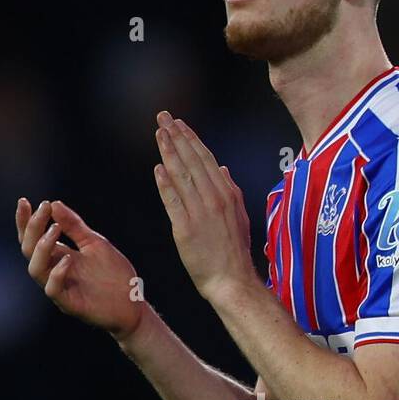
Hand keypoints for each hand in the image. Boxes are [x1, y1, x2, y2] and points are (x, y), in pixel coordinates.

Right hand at [16, 198, 145, 340]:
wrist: (133, 304)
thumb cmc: (114, 275)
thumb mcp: (95, 243)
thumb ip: (75, 226)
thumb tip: (54, 204)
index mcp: (58, 256)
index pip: (33, 238)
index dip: (25, 221)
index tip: (25, 201)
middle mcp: (54, 271)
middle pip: (29, 250)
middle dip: (32, 228)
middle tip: (43, 210)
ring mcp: (61, 288)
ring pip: (35, 269)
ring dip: (42, 247)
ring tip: (55, 229)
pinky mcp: (70, 304)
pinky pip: (53, 290)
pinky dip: (56, 273)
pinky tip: (68, 259)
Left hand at [153, 112, 256, 303]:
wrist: (232, 281)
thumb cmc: (235, 252)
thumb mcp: (240, 217)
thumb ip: (230, 191)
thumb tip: (222, 169)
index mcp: (227, 194)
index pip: (206, 159)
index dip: (191, 139)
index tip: (179, 124)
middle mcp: (214, 199)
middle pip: (192, 161)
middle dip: (177, 137)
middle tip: (163, 118)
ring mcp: (200, 213)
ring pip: (182, 176)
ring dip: (169, 152)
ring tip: (159, 134)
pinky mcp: (186, 229)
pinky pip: (173, 202)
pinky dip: (165, 184)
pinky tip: (158, 169)